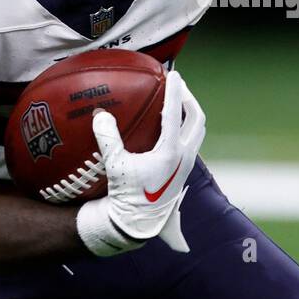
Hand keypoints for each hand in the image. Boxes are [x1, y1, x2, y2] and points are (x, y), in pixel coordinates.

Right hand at [75, 68, 205, 254]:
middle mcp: (184, 157)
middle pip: (196, 118)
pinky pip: (191, 141)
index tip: (174, 74)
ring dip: (190, 113)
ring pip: (198, 130)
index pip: (175, 114)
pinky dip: (185, 127)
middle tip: (178, 84)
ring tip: (178, 101)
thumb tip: (100, 114)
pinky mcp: (184, 170)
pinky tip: (170, 125)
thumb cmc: (126, 195)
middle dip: (189, 98)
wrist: (138, 224)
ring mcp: (187, 164)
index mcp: (170, 152)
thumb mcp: (114, 165)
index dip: (175, 91)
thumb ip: (107, 138)